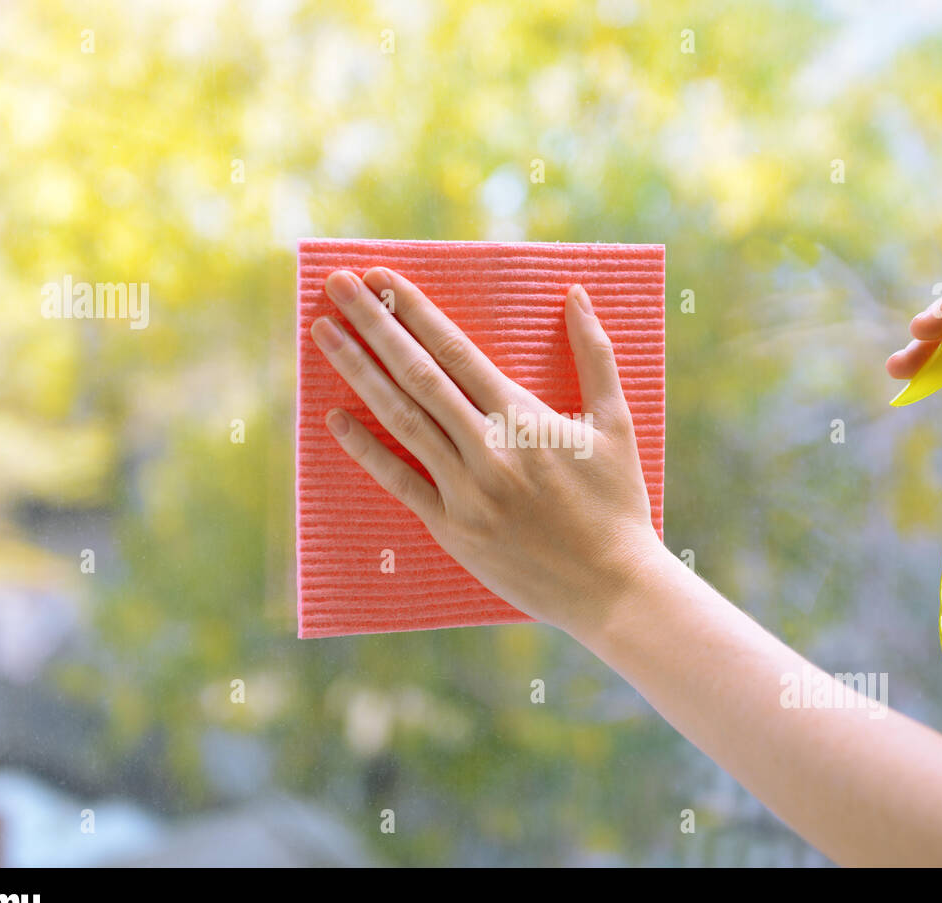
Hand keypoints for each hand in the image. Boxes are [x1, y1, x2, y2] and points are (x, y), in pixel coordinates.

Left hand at [311, 268, 665, 637]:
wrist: (612, 587)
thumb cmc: (618, 503)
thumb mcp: (617, 423)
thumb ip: (595, 354)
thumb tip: (574, 292)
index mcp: (525, 418)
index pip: (456, 350)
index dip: (414, 310)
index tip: (379, 276)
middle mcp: (489, 450)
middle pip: (418, 375)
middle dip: (373, 324)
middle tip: (336, 285)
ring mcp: (466, 492)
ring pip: (401, 420)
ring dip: (358, 372)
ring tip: (323, 334)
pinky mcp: (453, 530)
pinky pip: (400, 482)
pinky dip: (366, 449)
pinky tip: (336, 418)